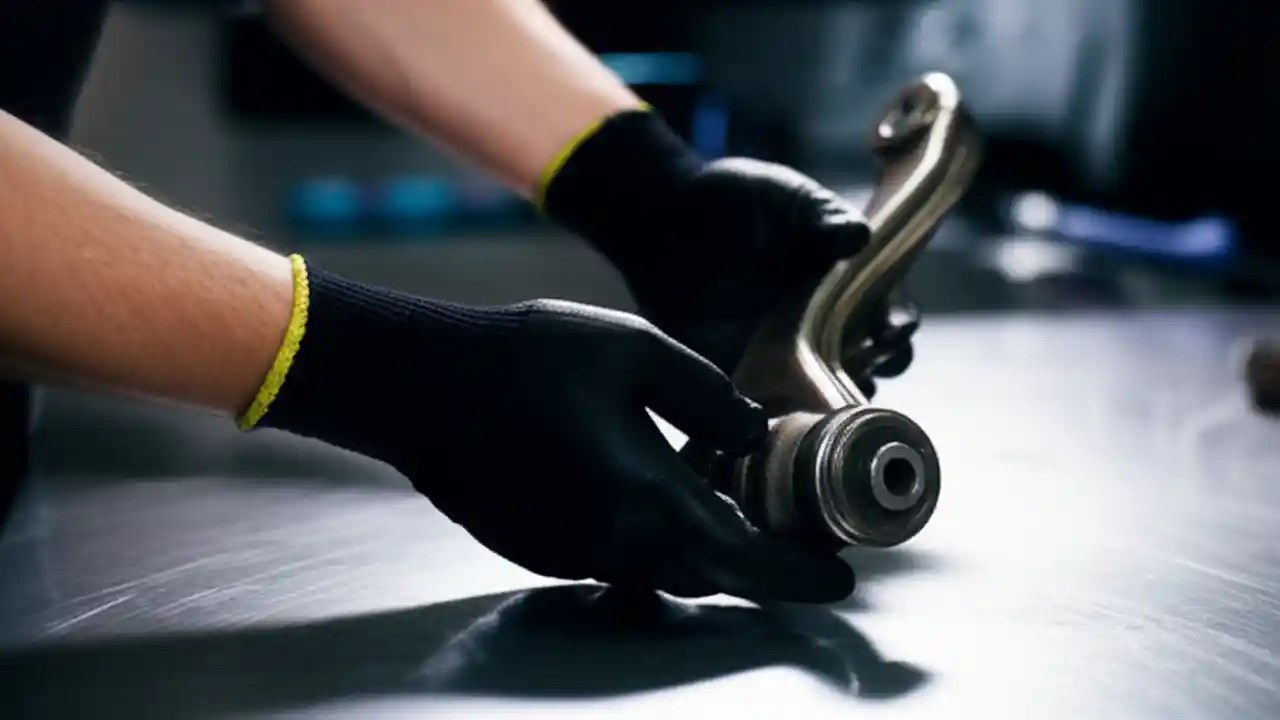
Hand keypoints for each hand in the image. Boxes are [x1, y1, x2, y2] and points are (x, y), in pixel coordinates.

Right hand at [254, 263, 853, 603]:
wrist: (426, 386)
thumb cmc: (527, 358)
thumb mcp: (635, 347)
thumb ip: (707, 393)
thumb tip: (749, 430)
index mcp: (648, 496)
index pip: (745, 558)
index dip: (799, 575)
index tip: (840, 578)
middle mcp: (614, 543)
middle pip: (709, 573)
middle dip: (756, 561)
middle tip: (787, 533)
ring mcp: (573, 554)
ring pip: (662, 569)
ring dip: (702, 548)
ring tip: (724, 505)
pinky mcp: (542, 551)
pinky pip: (617, 558)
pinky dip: (650, 538)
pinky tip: (644, 489)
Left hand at [627, 158, 918, 395]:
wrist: (666, 216)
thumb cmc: (739, 198)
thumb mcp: (785, 196)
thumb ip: (821, 213)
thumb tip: (859, 236)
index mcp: (848, 290)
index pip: (891, 321)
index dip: (897, 330)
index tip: (889, 331)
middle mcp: (821, 332)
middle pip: (864, 371)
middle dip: (869, 378)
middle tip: (856, 374)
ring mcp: (778, 361)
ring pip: (816, 402)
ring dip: (820, 410)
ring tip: (810, 404)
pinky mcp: (734, 378)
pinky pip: (756, 415)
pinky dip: (762, 425)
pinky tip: (759, 419)